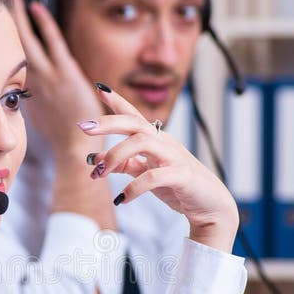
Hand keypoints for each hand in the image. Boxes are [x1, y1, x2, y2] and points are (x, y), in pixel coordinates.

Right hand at [10, 0, 104, 159]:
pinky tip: (34, 6)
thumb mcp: (40, 117)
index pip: (6, 59)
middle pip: (10, 46)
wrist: (76, 146)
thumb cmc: (62, 135)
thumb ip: (33, 100)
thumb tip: (21, 91)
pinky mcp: (64, 73)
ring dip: (17, 17)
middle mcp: (31, 80)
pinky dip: (43, 24)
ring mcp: (47, 76)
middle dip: (1, 22)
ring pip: (27, 41)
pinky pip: (51, 43)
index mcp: (24, 89)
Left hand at [80, 85, 238, 252]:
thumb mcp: (146, 172)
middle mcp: (165, 142)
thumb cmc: (178, 186)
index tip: (99, 87)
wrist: (210, 206)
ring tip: (99, 174)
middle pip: (134, 123)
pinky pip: (153, 176)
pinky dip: (133, 187)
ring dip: (115, 155)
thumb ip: (126, 164)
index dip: (117, 100)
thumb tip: (98, 161)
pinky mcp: (181, 176)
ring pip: (141, 142)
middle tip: (84, 128)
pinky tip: (121, 199)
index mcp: (156, 139)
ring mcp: (174, 157)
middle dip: (108, 123)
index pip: (134, 115)